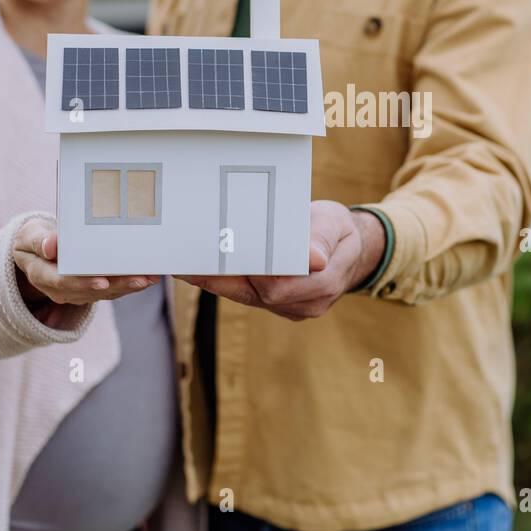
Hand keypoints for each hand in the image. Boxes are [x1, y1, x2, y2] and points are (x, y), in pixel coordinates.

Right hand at [12, 217, 160, 327]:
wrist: (38, 249)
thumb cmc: (35, 238)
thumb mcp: (30, 235)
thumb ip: (38, 240)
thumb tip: (51, 246)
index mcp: (42, 275)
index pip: (63, 282)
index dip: (84, 283)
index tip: (102, 281)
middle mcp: (61, 288)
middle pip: (91, 290)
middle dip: (117, 285)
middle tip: (139, 279)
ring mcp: (77, 291)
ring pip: (105, 292)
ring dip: (128, 286)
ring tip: (149, 278)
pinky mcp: (92, 289)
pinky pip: (112, 289)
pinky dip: (130, 284)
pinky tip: (148, 278)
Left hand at [177, 200, 384, 320]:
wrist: (347, 249)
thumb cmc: (337, 229)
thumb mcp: (336, 222)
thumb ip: (323, 237)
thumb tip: (314, 259)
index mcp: (325, 282)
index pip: (277, 283)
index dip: (246, 271)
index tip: (217, 256)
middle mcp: (308, 303)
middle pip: (255, 294)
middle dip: (221, 276)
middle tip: (185, 258)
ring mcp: (292, 308)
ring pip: (246, 297)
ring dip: (216, 281)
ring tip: (183, 262)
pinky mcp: (278, 306)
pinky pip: (246, 297)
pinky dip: (224, 283)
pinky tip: (200, 269)